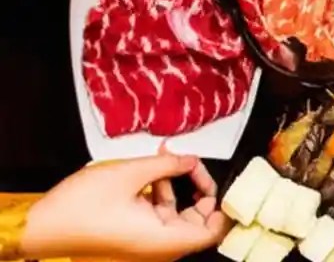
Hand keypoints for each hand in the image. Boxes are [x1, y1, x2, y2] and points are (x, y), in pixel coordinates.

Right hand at [21, 152, 231, 261]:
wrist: (40, 225)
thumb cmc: (83, 206)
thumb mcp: (131, 175)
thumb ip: (168, 165)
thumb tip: (191, 159)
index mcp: (165, 240)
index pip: (213, 232)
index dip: (225, 208)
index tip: (224, 182)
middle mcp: (159, 245)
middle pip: (197, 219)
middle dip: (197, 187)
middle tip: (188, 162)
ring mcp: (145, 239)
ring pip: (175, 211)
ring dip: (172, 183)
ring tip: (164, 157)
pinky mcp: (132, 232)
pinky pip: (156, 211)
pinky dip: (156, 189)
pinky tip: (151, 167)